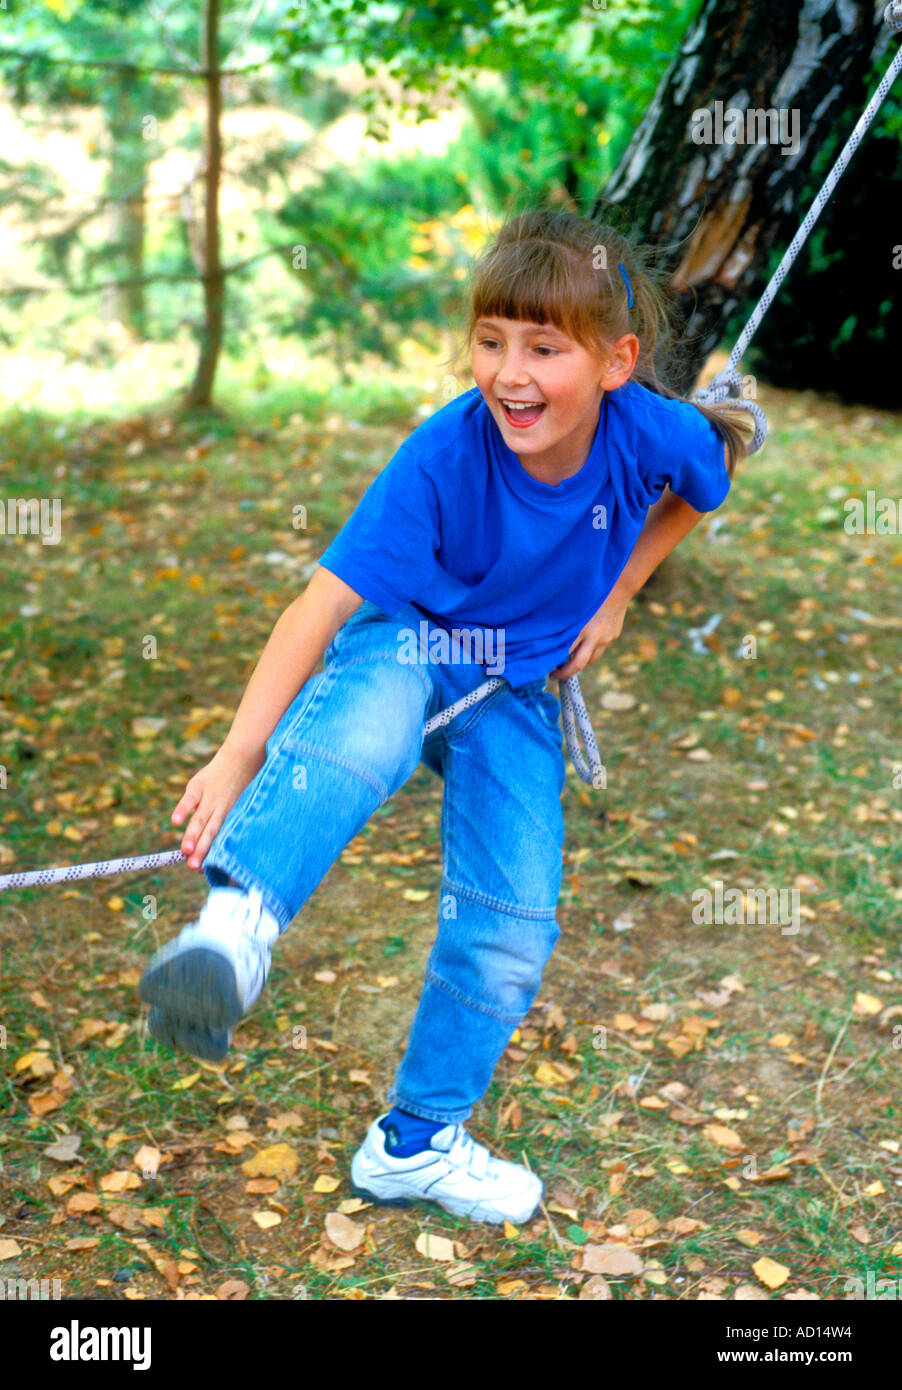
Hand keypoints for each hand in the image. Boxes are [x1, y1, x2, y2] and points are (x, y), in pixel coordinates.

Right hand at [171, 744, 264, 870]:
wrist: (242, 757)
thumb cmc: (240, 789)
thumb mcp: (241, 807)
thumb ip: (231, 825)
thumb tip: (221, 850)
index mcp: (231, 817)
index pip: (220, 838)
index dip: (211, 854)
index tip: (203, 870)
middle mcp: (221, 809)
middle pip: (210, 831)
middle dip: (201, 850)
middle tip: (193, 867)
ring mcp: (210, 797)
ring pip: (201, 818)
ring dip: (193, 834)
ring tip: (186, 850)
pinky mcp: (198, 785)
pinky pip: (190, 799)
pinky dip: (182, 809)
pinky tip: (175, 821)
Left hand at [549, 595, 629, 679]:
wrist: (620, 585)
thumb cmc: (591, 592)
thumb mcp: (572, 608)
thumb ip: (563, 624)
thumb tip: (548, 637)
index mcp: (581, 629)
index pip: (565, 654)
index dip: (556, 665)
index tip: (548, 670)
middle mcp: (594, 637)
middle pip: (578, 664)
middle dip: (565, 673)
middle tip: (555, 675)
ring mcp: (606, 638)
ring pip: (591, 659)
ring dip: (581, 660)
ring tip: (572, 657)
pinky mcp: (614, 635)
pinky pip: (601, 646)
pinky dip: (593, 646)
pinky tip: (589, 637)